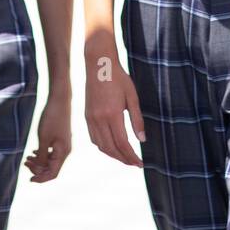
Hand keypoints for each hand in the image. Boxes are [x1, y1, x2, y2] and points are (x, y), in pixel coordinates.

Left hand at [24, 91, 71, 182]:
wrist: (59, 100)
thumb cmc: (51, 118)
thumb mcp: (43, 139)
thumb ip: (42, 156)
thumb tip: (40, 168)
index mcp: (63, 153)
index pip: (53, 174)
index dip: (41, 179)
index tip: (29, 180)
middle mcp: (65, 151)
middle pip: (51, 168)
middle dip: (38, 169)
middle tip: (25, 163)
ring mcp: (63, 145)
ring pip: (51, 160)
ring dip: (39, 162)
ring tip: (27, 158)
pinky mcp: (60, 139)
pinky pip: (52, 152)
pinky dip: (43, 154)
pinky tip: (34, 151)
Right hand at [85, 51, 144, 166]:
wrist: (98, 65)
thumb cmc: (118, 78)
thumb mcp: (132, 97)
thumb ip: (137, 120)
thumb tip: (142, 140)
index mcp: (112, 114)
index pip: (122, 143)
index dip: (131, 156)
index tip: (140, 164)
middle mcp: (99, 119)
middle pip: (111, 148)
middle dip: (124, 159)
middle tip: (135, 164)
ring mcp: (90, 118)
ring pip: (101, 146)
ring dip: (113, 155)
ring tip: (125, 157)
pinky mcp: (86, 116)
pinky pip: (94, 138)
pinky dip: (103, 147)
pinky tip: (112, 147)